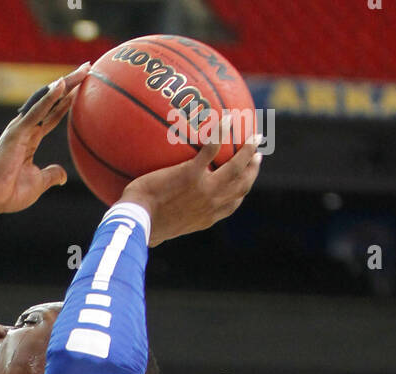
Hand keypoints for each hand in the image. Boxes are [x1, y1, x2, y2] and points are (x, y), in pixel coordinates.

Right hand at [0, 65, 89, 214]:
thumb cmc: (9, 193)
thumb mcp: (38, 182)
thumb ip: (51, 175)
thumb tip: (63, 176)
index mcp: (30, 138)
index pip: (52, 114)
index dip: (66, 100)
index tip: (81, 87)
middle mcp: (25, 128)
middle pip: (52, 101)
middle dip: (69, 84)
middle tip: (88, 67)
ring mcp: (20, 128)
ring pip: (46, 100)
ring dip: (64, 84)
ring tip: (82, 70)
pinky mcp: (16, 133)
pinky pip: (36, 112)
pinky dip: (48, 98)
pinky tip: (61, 84)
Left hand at [121, 137, 261, 246]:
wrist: (138, 223)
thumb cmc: (142, 228)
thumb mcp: (160, 232)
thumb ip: (165, 227)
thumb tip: (153, 232)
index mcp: (206, 218)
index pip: (232, 204)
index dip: (242, 190)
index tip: (246, 179)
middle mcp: (211, 204)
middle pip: (243, 185)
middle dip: (253, 170)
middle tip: (257, 155)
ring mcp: (204, 189)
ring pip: (237, 167)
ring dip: (249, 150)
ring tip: (254, 136)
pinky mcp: (192, 174)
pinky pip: (212, 149)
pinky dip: (221, 133)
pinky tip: (225, 119)